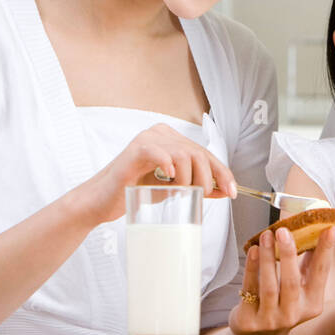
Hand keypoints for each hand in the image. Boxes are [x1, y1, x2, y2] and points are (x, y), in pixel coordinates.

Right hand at [74, 123, 236, 224]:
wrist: (102, 201)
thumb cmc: (135, 191)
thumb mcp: (173, 188)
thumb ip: (197, 186)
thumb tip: (225, 190)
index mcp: (172, 140)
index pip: (205, 154)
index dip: (222, 172)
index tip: (233, 192)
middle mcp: (162, 134)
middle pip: (198, 152)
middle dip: (207, 177)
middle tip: (202, 196)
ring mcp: (148, 138)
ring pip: (184, 154)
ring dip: (188, 178)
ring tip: (181, 193)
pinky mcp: (135, 149)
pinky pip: (159, 152)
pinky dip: (168, 165)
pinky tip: (169, 178)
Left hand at [230, 226, 334, 334]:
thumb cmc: (283, 304)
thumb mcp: (301, 288)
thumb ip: (309, 265)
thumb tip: (317, 232)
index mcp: (312, 304)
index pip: (321, 273)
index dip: (325, 251)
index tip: (328, 230)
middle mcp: (293, 314)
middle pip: (291, 282)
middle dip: (287, 254)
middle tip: (283, 231)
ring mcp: (271, 320)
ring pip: (269, 286)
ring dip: (267, 258)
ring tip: (266, 236)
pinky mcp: (250, 320)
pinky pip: (250, 290)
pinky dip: (251, 268)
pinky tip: (254, 251)